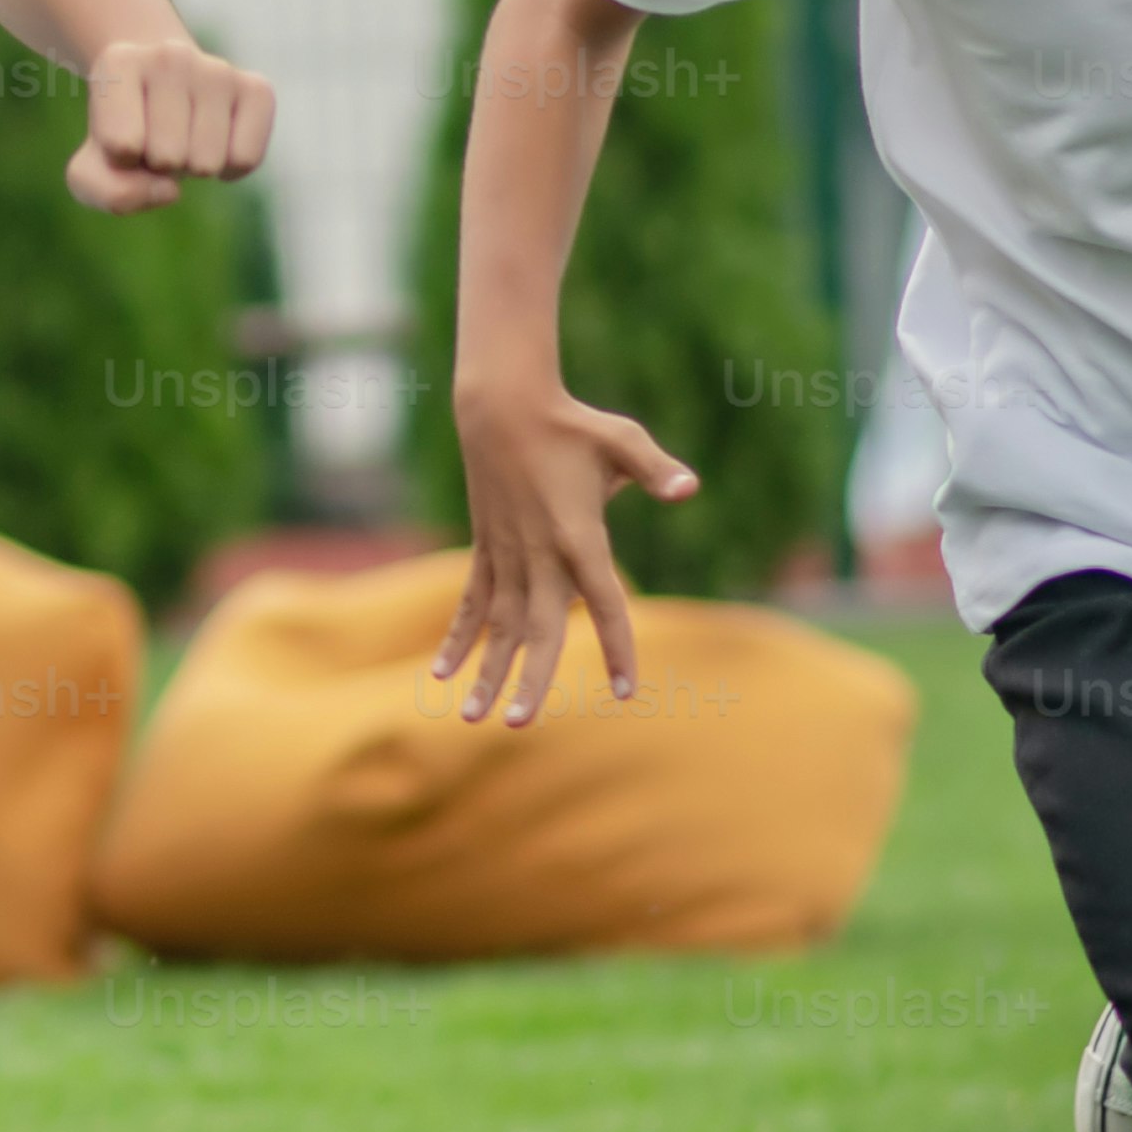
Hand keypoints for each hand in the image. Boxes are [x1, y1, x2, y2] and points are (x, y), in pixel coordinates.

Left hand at [74, 33, 273, 213]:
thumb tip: (170, 189)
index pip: (120, 146)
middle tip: (157, 137)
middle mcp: (169, 55)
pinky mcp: (256, 88)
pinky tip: (215, 143)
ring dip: (192, 166)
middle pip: (167, 157)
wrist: (163, 92)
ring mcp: (217, 68)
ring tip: (183, 136)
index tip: (122, 134)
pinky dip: (229, 170)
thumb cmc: (124, 134)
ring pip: (206, 162)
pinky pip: (245, 159)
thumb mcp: (91, 170)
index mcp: (118, 63)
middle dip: (159, 164)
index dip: (120, 159)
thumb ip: (108, 192)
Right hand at [431, 376, 697, 726]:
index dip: (616, 647)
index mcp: (577, 536)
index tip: (624, 690)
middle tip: (520, 725)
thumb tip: (690, 488)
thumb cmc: (571, 424)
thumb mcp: (622, 440)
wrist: (503, 407)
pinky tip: (441, 675)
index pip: (604, 604)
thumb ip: (656, 470)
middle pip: (538, 630)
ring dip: (485, 672)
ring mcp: (506, 556)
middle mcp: (538, 555)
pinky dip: (458, 639)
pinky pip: (471, 604)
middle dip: (529, 679)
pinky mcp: (486, 550)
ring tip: (470, 719)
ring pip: (498, 627)